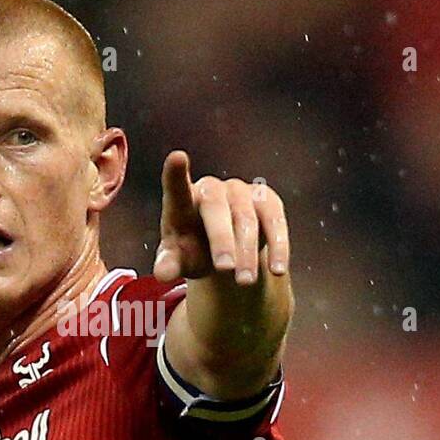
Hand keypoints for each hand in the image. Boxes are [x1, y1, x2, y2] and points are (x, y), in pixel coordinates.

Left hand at [153, 150, 288, 285]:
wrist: (225, 251)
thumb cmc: (193, 251)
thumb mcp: (179, 261)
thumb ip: (169, 265)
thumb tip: (162, 274)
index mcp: (183, 201)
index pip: (177, 187)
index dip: (176, 174)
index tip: (178, 158)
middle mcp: (211, 189)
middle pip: (215, 208)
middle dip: (221, 240)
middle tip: (224, 269)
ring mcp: (240, 192)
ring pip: (246, 218)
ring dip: (247, 252)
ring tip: (245, 282)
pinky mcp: (267, 201)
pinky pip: (275, 222)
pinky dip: (278, 247)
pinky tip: (278, 270)